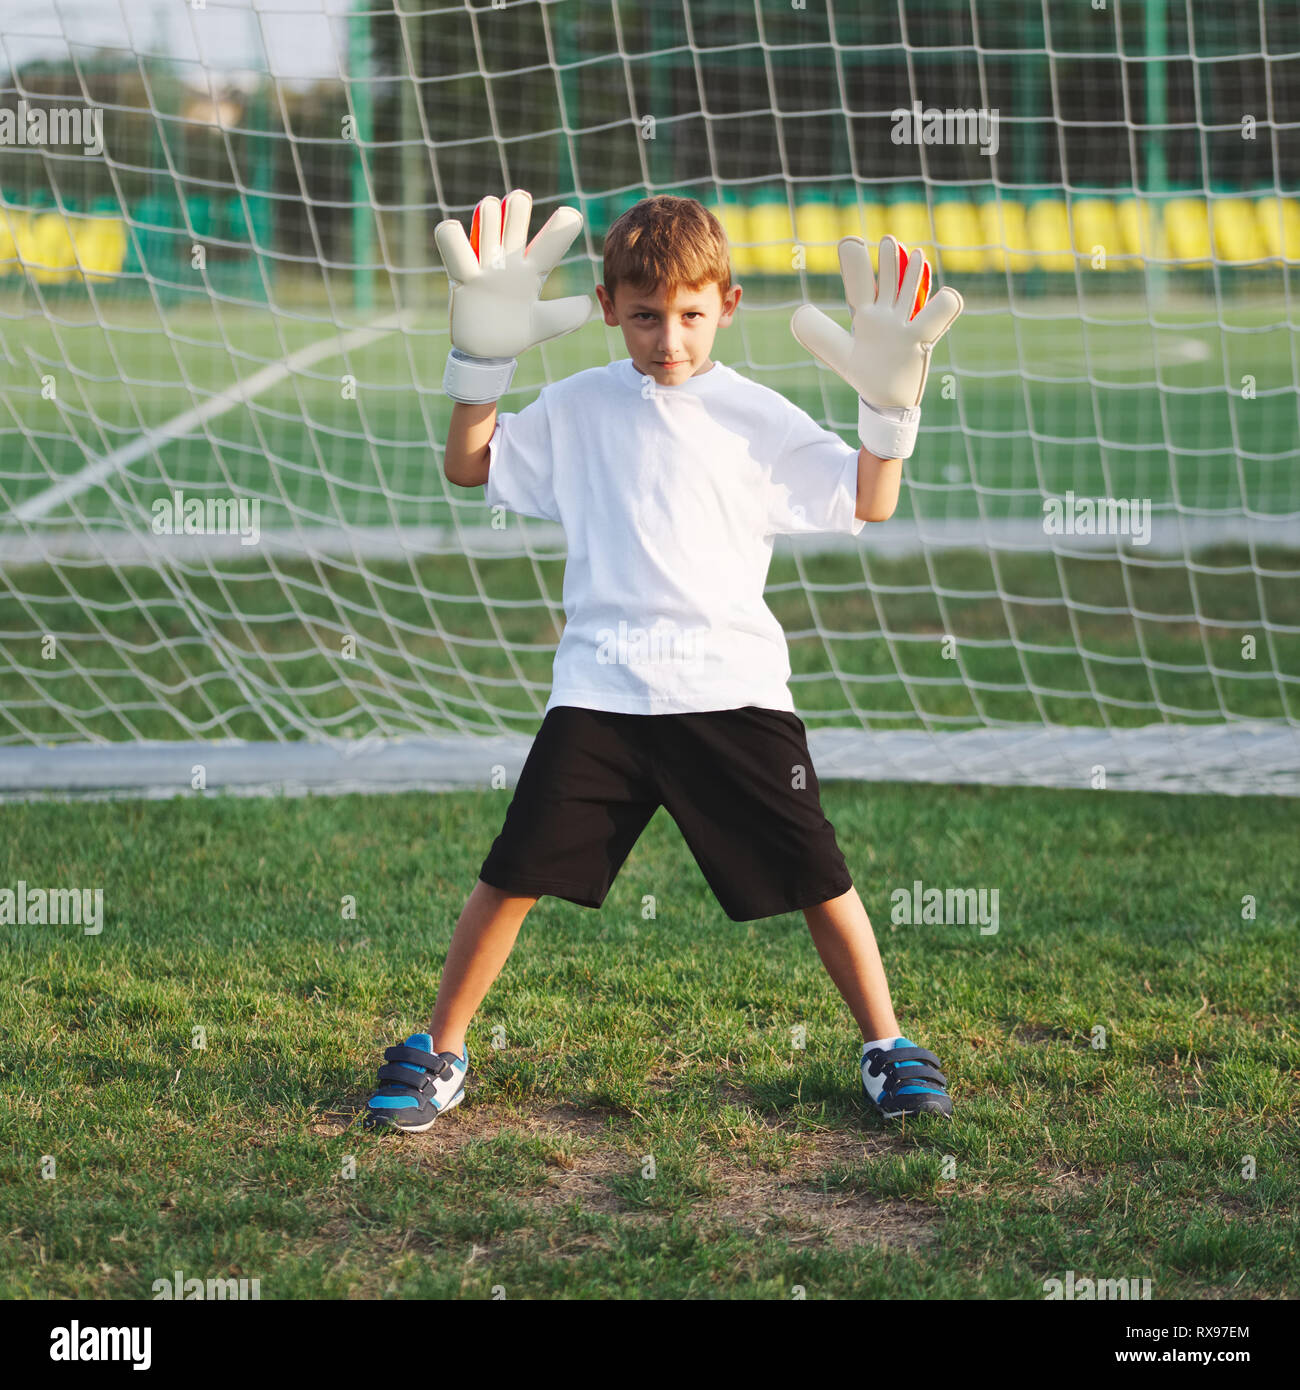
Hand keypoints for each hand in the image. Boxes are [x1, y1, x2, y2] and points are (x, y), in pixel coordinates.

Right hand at [435, 190, 593, 360]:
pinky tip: (454, 233)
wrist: (488, 353)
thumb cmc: (517, 332)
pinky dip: (451, 236)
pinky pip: (452, 245)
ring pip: (486, 223)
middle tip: (520, 200)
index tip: (572, 216)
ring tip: (490, 212)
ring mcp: (485, 266)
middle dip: (517, 208)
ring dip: (489, 217)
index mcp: (532, 270)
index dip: (561, 228)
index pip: (551, 242)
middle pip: (514, 219)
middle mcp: (509, 261)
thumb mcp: (547, 325)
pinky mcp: (462, 277)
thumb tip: (588, 304)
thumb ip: (566, 314)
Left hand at [790, 236, 962, 458]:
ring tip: (915, 253)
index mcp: (864, 317)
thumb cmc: (864, 373)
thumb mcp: (839, 353)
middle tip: (888, 241)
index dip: (856, 265)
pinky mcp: (920, 339)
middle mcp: (886, 316)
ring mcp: (904, 325)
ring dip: (912, 274)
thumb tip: (799, 312)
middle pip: (889, 283)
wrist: (885, 398)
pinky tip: (947, 292)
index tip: (850, 243)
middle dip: (889, 263)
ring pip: (909, 294)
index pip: (860, 285)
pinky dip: (941, 304)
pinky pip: (932, 318)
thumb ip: (819, 334)